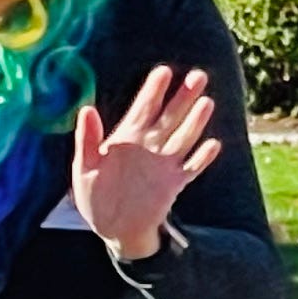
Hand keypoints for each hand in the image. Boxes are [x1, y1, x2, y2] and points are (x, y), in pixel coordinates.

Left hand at [71, 64, 220, 262]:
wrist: (111, 227)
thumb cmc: (94, 194)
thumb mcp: (84, 166)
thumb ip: (87, 139)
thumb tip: (86, 109)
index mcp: (126, 137)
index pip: (143, 108)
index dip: (154, 90)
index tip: (164, 71)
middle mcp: (149, 146)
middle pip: (170, 117)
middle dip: (183, 97)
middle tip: (198, 75)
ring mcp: (163, 165)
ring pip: (183, 138)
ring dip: (195, 121)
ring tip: (206, 102)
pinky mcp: (173, 184)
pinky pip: (191, 169)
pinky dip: (201, 158)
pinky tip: (213, 144)